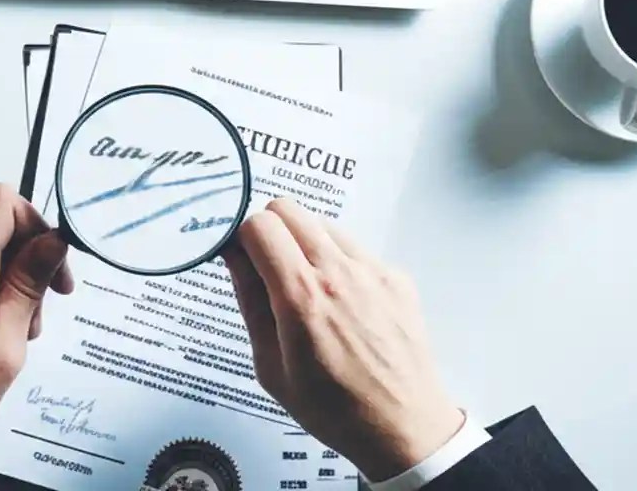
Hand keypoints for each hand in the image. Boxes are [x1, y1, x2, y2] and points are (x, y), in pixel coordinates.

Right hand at [225, 199, 462, 481]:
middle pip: (289, 208)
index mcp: (301, 297)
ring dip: (304, 242)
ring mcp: (372, 270)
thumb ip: (250, 302)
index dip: (241, 237)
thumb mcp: (271, 366)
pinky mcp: (396, 276)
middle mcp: (339, 273)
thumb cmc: (334, 409)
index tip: (238, 255)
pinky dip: (338, 260)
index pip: (259, 224)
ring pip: (321, 222)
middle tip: (266, 264)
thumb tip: (233, 257)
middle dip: (269, 229)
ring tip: (305, 287)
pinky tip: (340, 301)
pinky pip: (354, 247)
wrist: (403, 428)